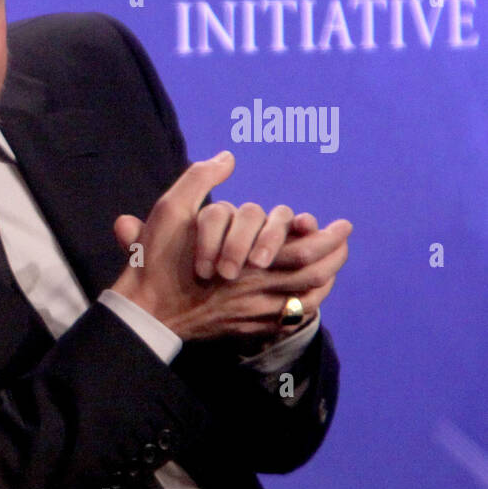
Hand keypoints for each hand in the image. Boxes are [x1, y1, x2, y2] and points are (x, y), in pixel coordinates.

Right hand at [113, 157, 351, 340]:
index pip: (305, 249)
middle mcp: (258, 290)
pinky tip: (308, 296)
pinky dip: (305, 307)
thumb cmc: (156, 261)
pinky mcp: (246, 330)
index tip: (342, 224)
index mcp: (249, 261)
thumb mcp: (171, 211)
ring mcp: (254, 314)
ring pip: (306, 299)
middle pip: (313, 275)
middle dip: (335, 255)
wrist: (144, 311)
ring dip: (325, 280)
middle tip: (343, 240)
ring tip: (332, 265)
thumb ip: (199, 180)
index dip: (329, 236)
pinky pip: (288, 321)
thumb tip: (226, 158)